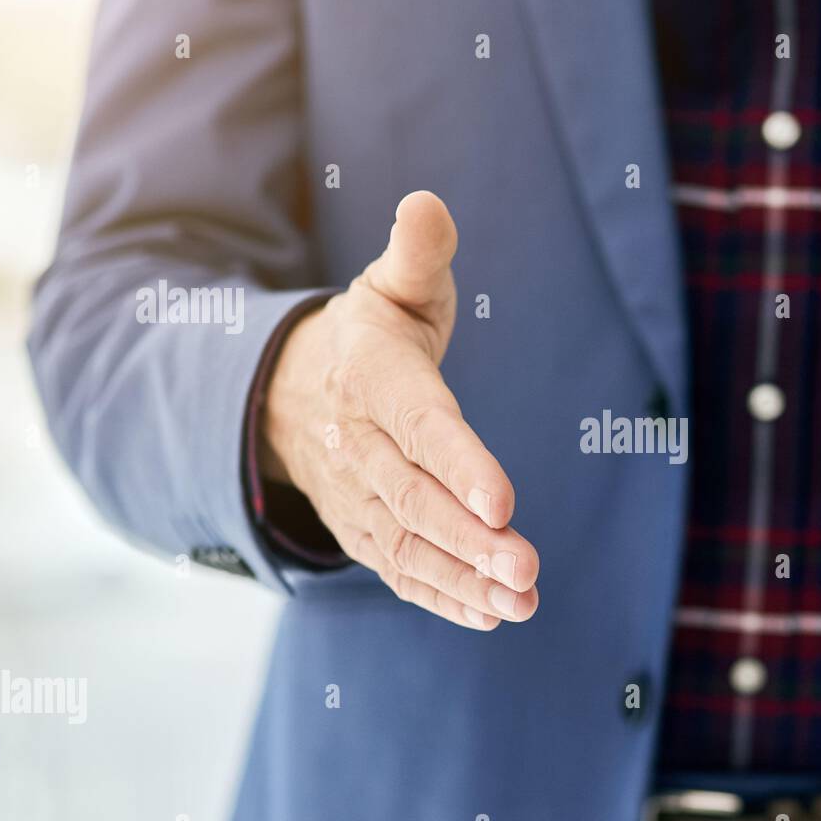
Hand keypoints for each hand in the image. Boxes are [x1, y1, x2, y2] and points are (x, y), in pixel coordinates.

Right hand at [258, 191, 538, 629]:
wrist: (294, 392)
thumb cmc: (370, 336)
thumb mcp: (391, 288)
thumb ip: (417, 255)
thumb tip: (428, 204)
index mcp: (372, 380)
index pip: (419, 426)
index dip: (460, 464)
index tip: (504, 503)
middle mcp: (357, 445)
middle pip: (414, 499)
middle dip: (470, 540)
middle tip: (526, 570)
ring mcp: (356, 495)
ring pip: (407, 545)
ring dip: (464, 579)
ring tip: (521, 603)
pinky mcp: (364, 529)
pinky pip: (398, 569)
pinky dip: (441, 596)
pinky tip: (491, 616)